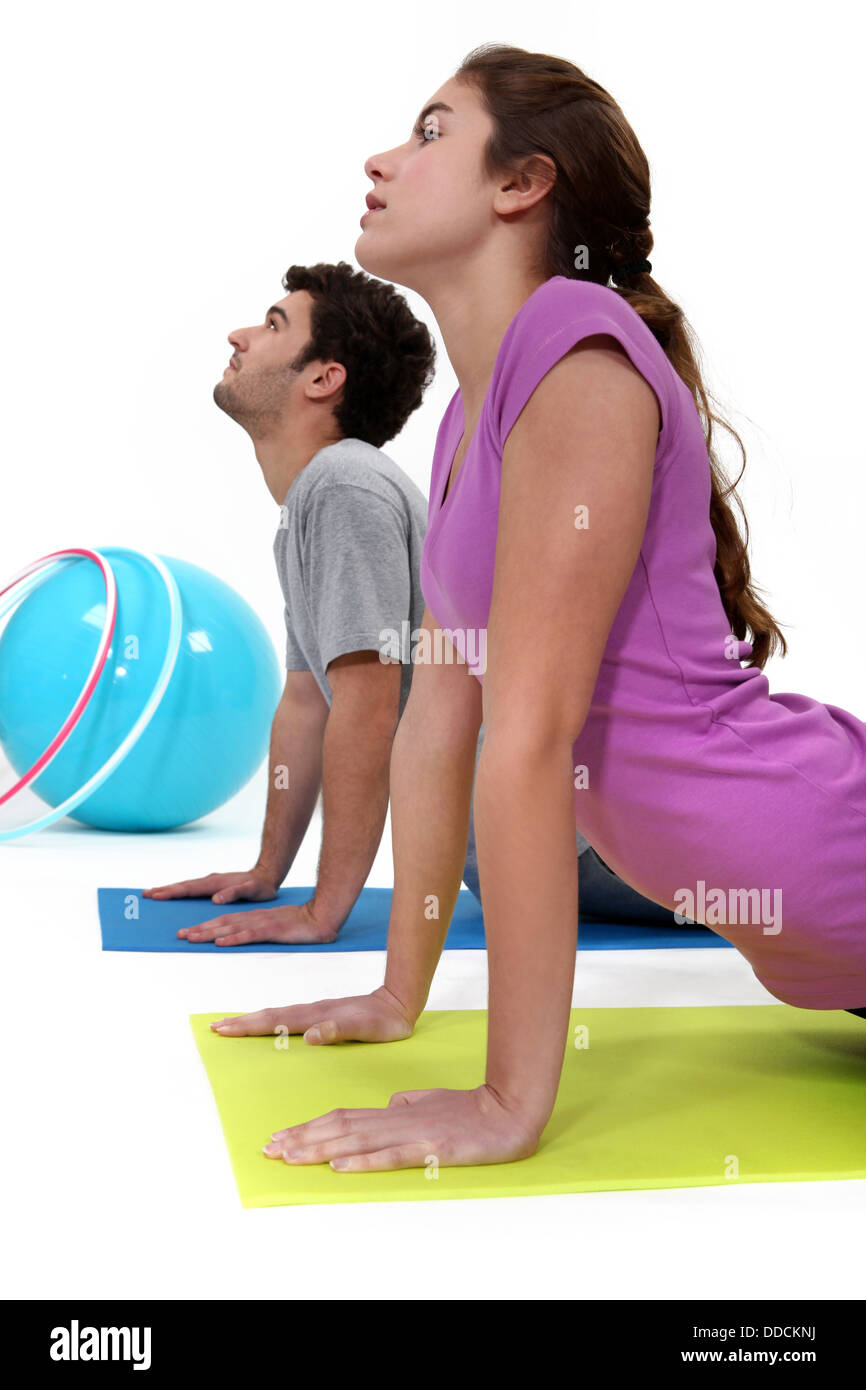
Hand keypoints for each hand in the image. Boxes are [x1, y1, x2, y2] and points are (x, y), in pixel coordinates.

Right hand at [143, 868, 279, 904]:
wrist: (267, 876)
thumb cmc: (259, 887)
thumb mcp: (251, 891)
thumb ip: (234, 894)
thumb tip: (216, 899)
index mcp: (215, 883)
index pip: (189, 889)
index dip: (172, 892)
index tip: (157, 895)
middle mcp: (210, 881)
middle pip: (183, 885)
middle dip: (164, 889)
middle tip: (146, 894)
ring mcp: (210, 882)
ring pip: (185, 885)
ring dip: (169, 889)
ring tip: (152, 892)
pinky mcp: (212, 885)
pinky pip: (192, 888)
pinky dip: (179, 890)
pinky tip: (172, 893)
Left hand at [177, 900, 336, 945]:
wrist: (321, 917)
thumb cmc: (299, 924)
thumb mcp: (274, 926)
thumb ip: (258, 931)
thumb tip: (243, 938)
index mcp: (253, 917)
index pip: (224, 921)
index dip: (204, 926)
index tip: (186, 933)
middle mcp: (254, 918)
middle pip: (221, 923)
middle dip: (199, 929)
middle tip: (180, 935)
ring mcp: (262, 922)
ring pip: (230, 927)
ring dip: (209, 932)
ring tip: (192, 937)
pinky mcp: (272, 929)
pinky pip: (249, 934)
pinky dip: (234, 938)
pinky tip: (221, 941)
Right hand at [210, 985, 414, 1041]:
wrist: (398, 1003)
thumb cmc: (383, 1022)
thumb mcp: (365, 1029)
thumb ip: (338, 1031)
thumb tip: (310, 1036)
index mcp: (316, 1015)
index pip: (276, 1021)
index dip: (250, 1026)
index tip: (225, 1028)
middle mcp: (312, 1012)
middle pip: (270, 1016)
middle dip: (242, 1022)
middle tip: (216, 1026)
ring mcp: (315, 1012)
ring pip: (277, 1015)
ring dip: (252, 1020)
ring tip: (231, 1024)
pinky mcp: (321, 1015)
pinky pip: (288, 1018)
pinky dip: (270, 1021)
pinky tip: (265, 1025)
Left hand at [262, 1086, 541, 1171]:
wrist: (507, 1112)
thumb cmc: (469, 1109)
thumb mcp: (429, 1101)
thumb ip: (405, 1103)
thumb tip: (386, 1106)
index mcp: (394, 1110)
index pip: (342, 1117)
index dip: (309, 1127)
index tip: (281, 1137)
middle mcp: (395, 1119)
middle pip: (340, 1128)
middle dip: (302, 1139)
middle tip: (269, 1149)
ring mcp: (412, 1134)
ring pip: (357, 1141)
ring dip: (320, 1149)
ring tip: (290, 1156)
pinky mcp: (430, 1149)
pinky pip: (391, 1156)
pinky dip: (363, 1162)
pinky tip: (340, 1167)